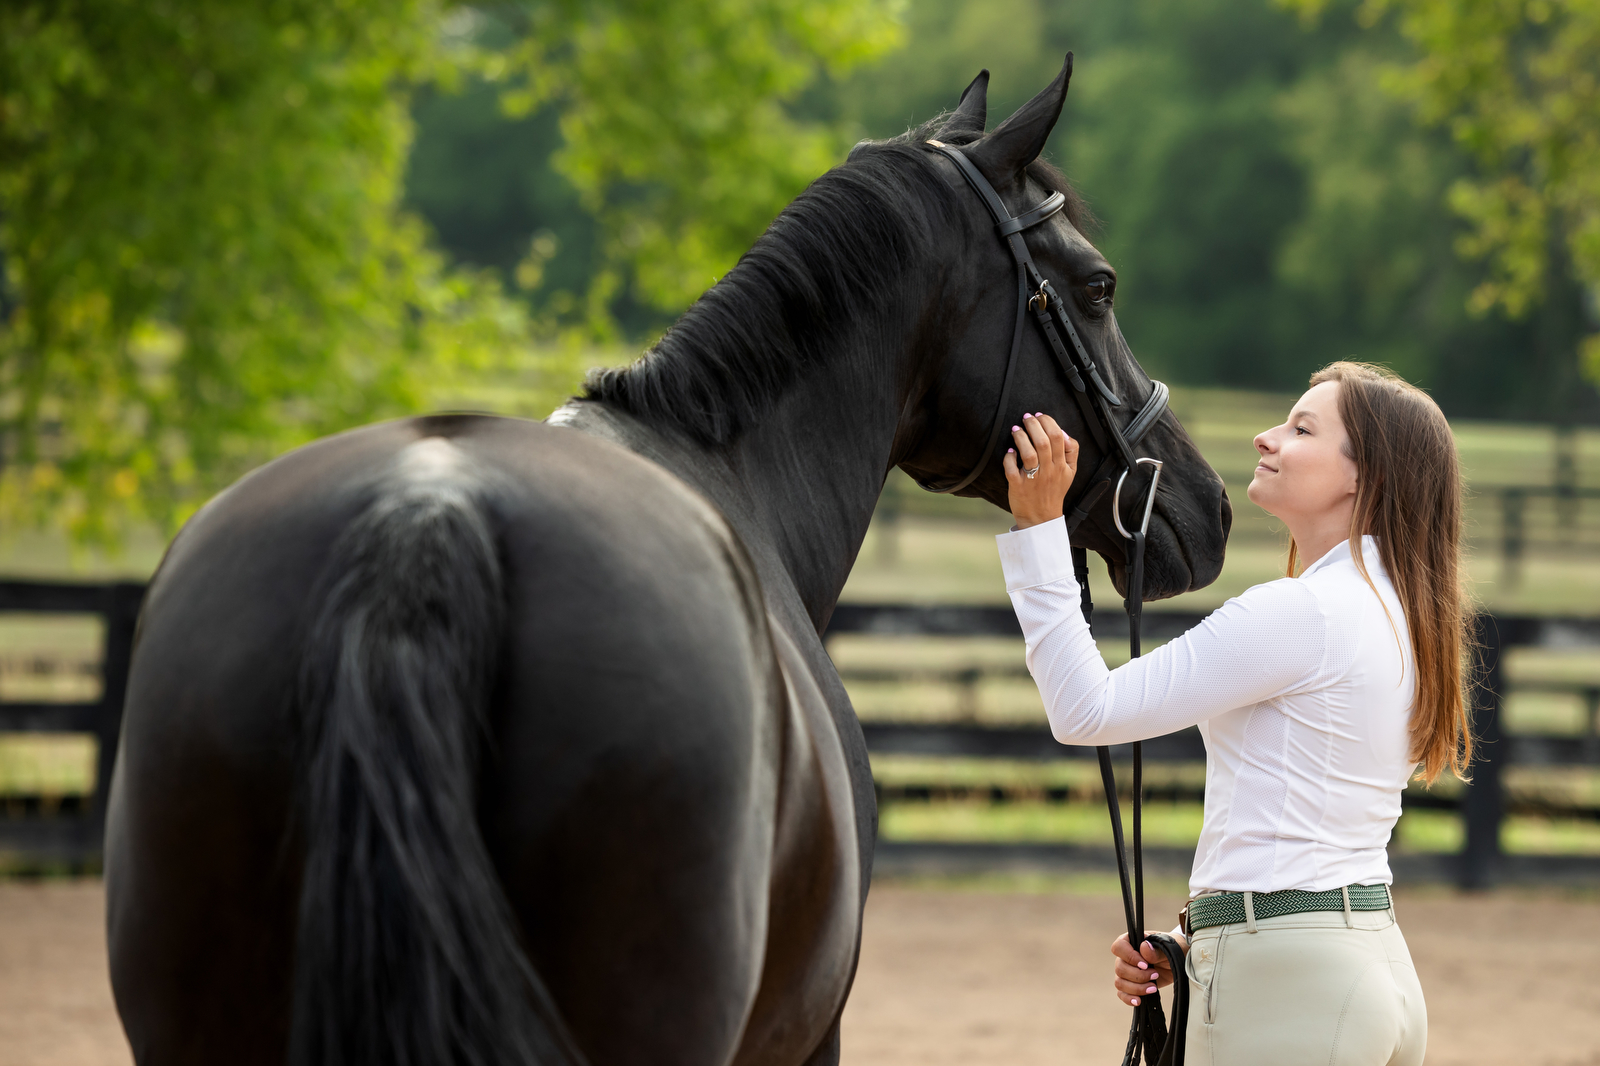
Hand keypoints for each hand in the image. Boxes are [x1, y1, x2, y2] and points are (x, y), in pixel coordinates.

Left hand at [1003, 413, 1077, 528]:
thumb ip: (1072, 452)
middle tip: (1026, 418)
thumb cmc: (1054, 492)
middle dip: (1033, 425)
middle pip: (1044, 442)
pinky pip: (1012, 469)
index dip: (1048, 422)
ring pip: (1029, 453)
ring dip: (1021, 438)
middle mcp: (1049, 471)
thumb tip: (1063, 432)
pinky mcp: (1018, 486)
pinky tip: (1010, 452)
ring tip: (1016, 430)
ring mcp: (1033, 479)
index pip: (1058, 437)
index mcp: (1062, 466)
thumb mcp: (1070, 473)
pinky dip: (1009, 458)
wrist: (1042, 518)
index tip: (1039, 416)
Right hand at [1111, 931, 1187, 1006]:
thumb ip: (1156, 950)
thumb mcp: (1170, 947)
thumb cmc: (1173, 949)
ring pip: (1119, 982)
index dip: (1129, 957)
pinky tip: (1139, 1000)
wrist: (1180, 962)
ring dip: (1136, 988)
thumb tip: (1144, 948)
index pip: (1119, 947)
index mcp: (1132, 942)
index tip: (1145, 965)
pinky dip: (1129, 998)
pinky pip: (1122, 993)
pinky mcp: (1131, 985)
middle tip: (1155, 975)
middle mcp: (1126, 957)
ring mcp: (1127, 971)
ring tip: (1153, 988)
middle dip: (1138, 976)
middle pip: (1120, 968)